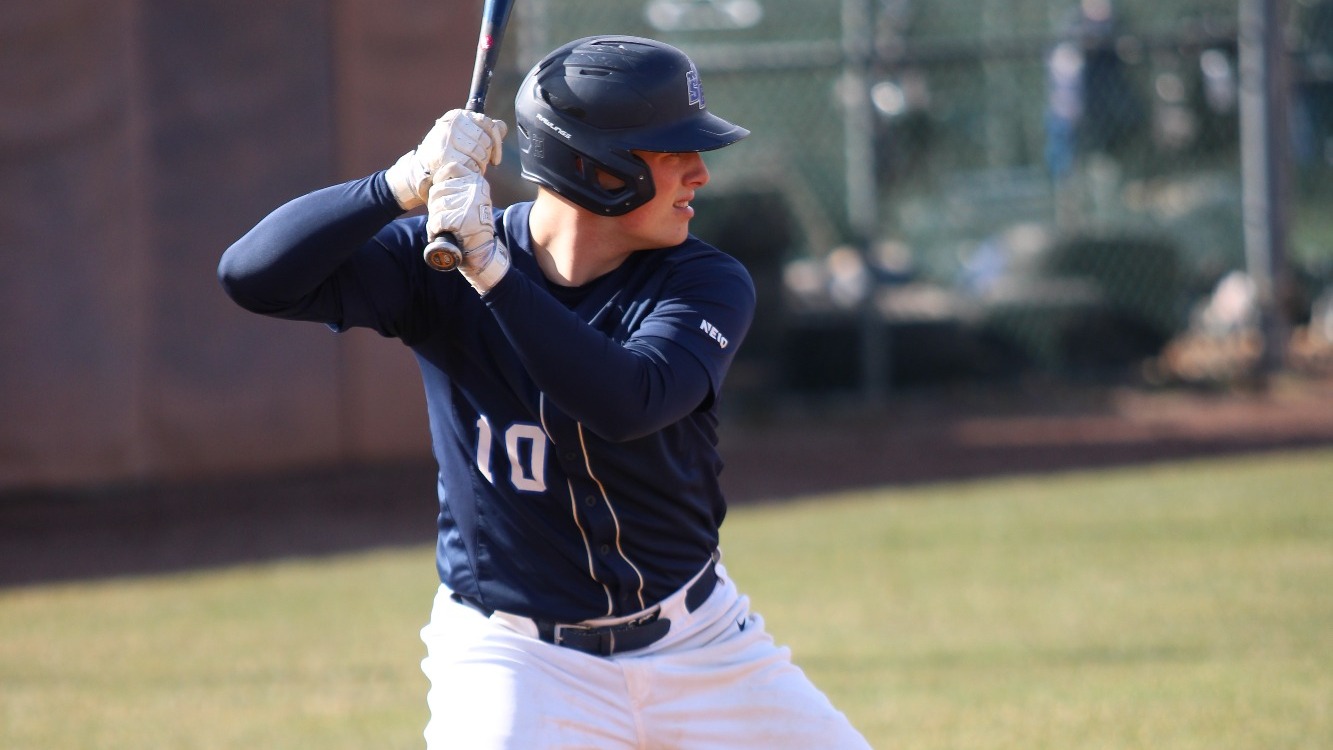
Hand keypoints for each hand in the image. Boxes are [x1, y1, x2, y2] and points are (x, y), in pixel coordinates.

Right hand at [385, 110, 507, 210]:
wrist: (419, 170)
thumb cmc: (445, 154)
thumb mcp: (463, 137)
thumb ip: (483, 131)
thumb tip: (502, 126)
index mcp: (457, 115)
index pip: (488, 124)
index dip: (496, 142)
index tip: (495, 157)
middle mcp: (452, 123)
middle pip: (485, 140)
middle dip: (486, 157)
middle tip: (477, 165)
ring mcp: (447, 138)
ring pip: (480, 153)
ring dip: (479, 167)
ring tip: (468, 170)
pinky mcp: (445, 154)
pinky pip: (471, 165)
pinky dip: (471, 173)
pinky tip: (463, 174)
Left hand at [426, 170, 509, 292]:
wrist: (483, 250)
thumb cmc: (472, 226)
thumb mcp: (471, 201)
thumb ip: (459, 188)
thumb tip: (435, 181)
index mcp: (477, 182)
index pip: (451, 168)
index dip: (439, 179)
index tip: (439, 192)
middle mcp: (475, 190)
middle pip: (438, 189)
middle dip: (433, 204)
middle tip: (439, 216)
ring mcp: (469, 204)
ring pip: (436, 205)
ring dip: (433, 218)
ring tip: (440, 227)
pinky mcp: (462, 219)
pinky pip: (437, 220)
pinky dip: (433, 229)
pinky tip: (437, 233)